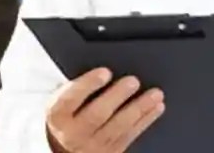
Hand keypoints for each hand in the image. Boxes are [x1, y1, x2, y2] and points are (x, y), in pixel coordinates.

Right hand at [45, 67, 165, 152]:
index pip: (69, 99)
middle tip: (133, 81)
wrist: (65, 147)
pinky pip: (130, 136)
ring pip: (118, 127)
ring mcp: (92, 146)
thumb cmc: (67, 115)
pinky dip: (145, 121)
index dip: (88, 84)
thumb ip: (77, 86)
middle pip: (97, 115)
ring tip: (154, 94)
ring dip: (139, 109)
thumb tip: (105, 67)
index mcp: (57, 115)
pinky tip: (156, 108)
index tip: (105, 71)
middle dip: (117, 96)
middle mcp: (73, 133)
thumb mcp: (62, 99)